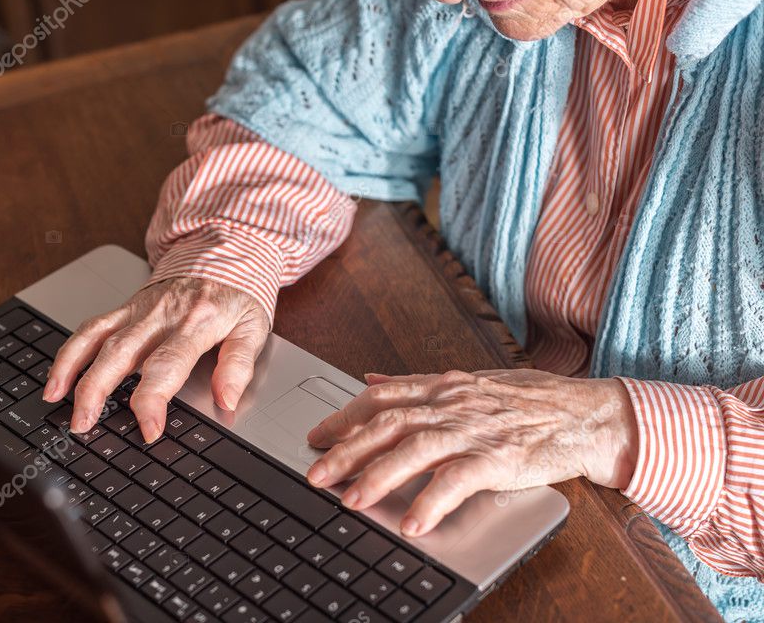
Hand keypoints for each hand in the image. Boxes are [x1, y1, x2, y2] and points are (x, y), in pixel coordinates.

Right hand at [43, 277, 269, 441]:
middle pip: (120, 353)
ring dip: (74, 371)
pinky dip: (70, 353)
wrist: (224, 252)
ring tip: (58, 402)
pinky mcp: (125, 308)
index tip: (148, 429)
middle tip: (83, 423)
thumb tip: (226, 400)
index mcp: (195, 323)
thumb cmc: (237, 295)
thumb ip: (239, 366)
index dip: (153, 399)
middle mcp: (160, 316)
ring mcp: (138, 311)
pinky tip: (57, 379)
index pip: (168, 364)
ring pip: (98, 339)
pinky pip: (91, 328)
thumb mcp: (253, 328)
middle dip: (97, 389)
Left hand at [305, 369, 637, 536]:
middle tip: (315, 473)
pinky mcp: (501, 457)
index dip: (344, 416)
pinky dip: (432, 500)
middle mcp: (453, 403)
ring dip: (378, 475)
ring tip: (351, 500)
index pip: (381, 397)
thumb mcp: (467, 382)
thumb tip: (371, 380)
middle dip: (346, 449)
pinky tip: (412, 521)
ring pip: (415, 447)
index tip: (316, 436)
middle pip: (388, 423)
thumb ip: (417, 384)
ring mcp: (476, 429)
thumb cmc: (529, 401)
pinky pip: (459, 479)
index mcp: (443, 386)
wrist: (586, 414)